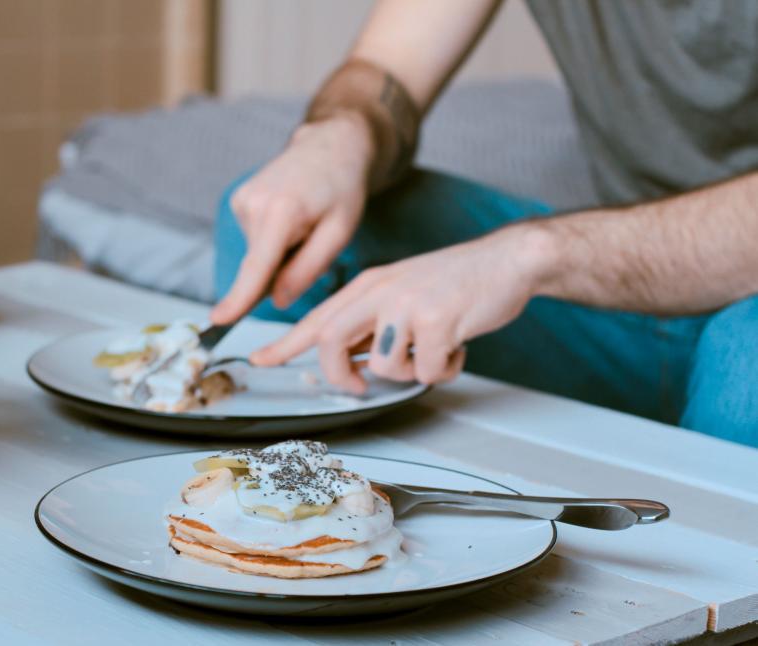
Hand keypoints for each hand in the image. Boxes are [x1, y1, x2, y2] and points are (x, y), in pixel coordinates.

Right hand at [210, 112, 374, 323]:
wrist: (330, 146)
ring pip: (258, 254)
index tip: (219, 319)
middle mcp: (254, 204)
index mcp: (282, 212)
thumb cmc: (341, 188)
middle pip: (259, 265)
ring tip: (304, 223)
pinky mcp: (238, 201)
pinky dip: (273, 239)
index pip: (256, 266)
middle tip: (312, 240)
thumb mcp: (339, 232)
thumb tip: (277, 300)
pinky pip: (256, 239)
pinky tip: (291, 218)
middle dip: (282, 270)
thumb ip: (307, 269)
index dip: (238, 298)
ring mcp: (242, 200)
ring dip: (280, 252)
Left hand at [250, 225, 554, 392]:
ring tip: (434, 348)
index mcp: (369, 285)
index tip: (260, 359)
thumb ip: (373, 323)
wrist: (507, 260)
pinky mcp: (437, 320)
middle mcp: (380, 291)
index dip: (284, 343)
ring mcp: (407, 304)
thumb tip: (355, 362)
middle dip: (340, 374)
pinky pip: (427, 371)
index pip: (316, 318)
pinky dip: (444, 369)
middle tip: (358, 385)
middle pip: (329, 342)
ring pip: (384, 366)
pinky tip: (457, 345)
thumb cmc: (457, 281)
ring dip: (410, 371)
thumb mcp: (402, 292)